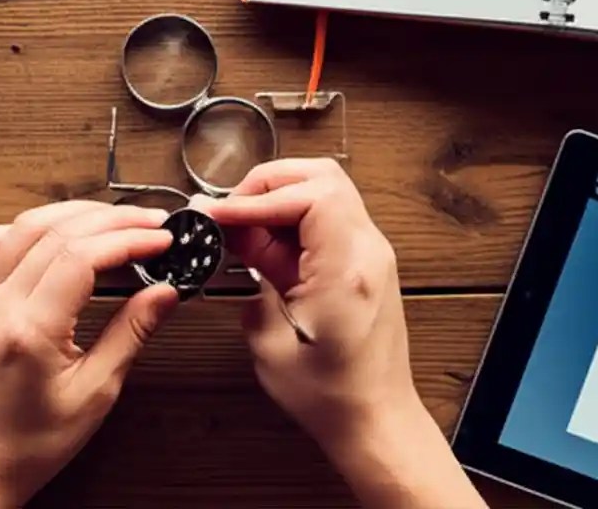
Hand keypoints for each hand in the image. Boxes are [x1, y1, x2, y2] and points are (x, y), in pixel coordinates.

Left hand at [0, 202, 178, 508]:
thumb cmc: (30, 443)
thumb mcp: (95, 392)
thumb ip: (131, 333)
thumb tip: (166, 292)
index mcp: (28, 331)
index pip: (81, 256)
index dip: (127, 238)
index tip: (160, 238)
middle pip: (55, 231)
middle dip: (112, 219)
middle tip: (150, 223)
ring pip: (23, 226)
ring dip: (74, 213)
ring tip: (115, 218)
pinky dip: (30, 226)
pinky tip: (58, 231)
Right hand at [192, 159, 410, 444]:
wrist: (376, 420)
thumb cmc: (332, 396)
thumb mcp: (272, 342)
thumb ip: (255, 278)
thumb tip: (235, 235)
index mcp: (348, 269)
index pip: (308, 194)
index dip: (257, 196)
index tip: (221, 214)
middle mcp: (368, 251)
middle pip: (321, 176)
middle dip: (267, 184)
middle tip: (230, 211)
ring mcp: (372, 253)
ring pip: (327, 189)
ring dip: (280, 198)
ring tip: (243, 229)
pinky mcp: (366, 262)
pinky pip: (330, 217)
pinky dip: (294, 218)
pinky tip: (265, 245)